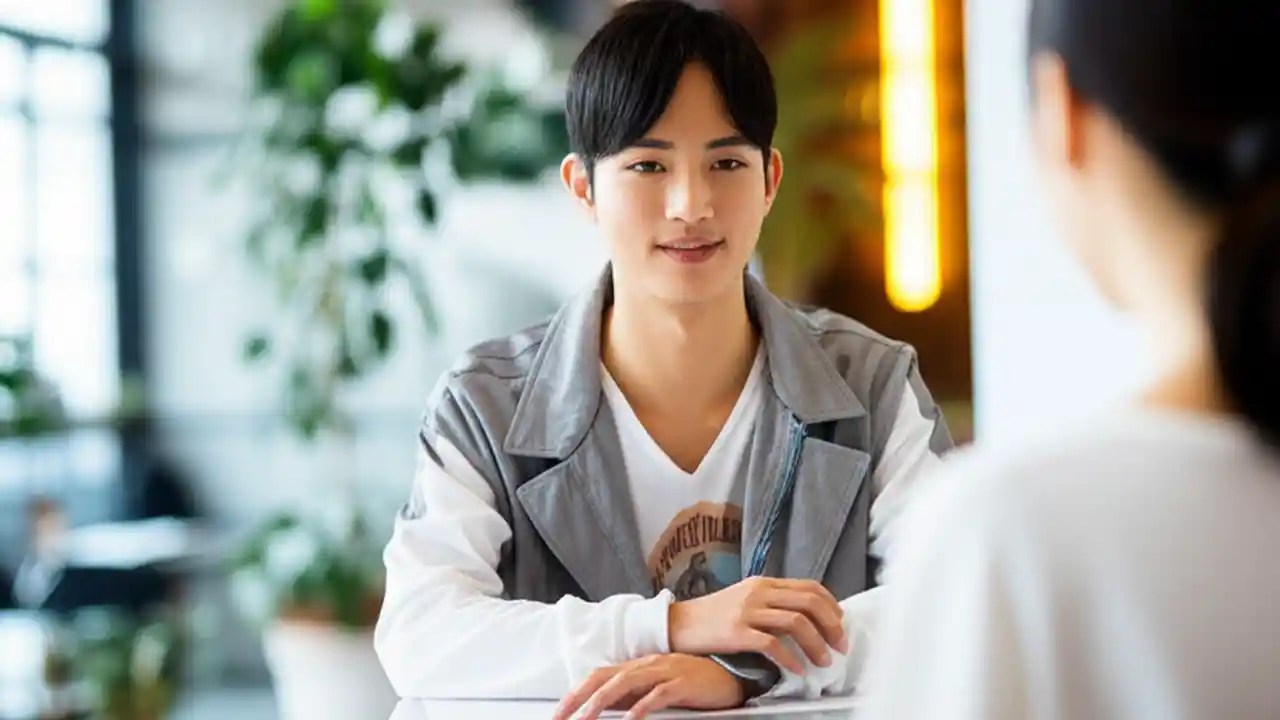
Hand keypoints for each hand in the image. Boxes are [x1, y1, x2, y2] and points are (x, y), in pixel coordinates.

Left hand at [551, 654, 745, 719]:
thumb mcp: (657, 689)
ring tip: (585, 718)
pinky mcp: (682, 683)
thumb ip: (632, 697)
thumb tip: (605, 710)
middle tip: (561, 717)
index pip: (598, 675)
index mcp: (638, 666)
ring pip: (625, 683)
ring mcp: (665, 671)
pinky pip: (657, 694)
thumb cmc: (693, 684)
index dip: (575, 693)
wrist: (731, 676)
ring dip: (601, 702)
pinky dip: (641, 707)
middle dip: (579, 697)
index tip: (558, 713)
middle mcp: (647, 665)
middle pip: (605, 677)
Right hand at [668, 577, 847, 674]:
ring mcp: (747, 611)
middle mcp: (759, 593)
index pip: (809, 587)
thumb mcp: (745, 598)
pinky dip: (790, 659)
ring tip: (823, 661)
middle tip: (840, 646)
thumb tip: (804, 617)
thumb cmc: (713, 615)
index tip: (841, 624)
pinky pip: (773, 644)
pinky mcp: (737, 632)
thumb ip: (772, 602)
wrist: (679, 623)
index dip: (832, 606)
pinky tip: (797, 670)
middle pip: (809, 603)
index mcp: (764, 583)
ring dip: (817, 644)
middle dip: (832, 626)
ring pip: (796, 622)